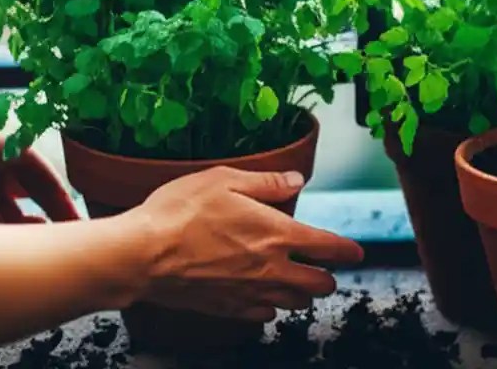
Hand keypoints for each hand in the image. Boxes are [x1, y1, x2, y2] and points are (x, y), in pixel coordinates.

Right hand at [124, 167, 364, 322]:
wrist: (141, 255)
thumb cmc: (179, 212)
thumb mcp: (225, 180)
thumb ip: (267, 183)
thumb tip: (297, 181)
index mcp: (276, 235)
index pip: (328, 248)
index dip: (348, 250)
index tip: (356, 252)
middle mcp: (270, 270)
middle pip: (319, 285)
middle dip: (328, 277)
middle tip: (325, 269)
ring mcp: (249, 293)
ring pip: (294, 304)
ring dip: (302, 294)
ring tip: (298, 283)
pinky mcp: (227, 309)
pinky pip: (262, 317)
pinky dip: (270, 308)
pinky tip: (263, 297)